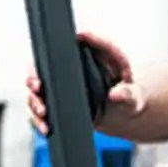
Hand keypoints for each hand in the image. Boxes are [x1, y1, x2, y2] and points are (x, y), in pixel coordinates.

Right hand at [25, 31, 145, 135]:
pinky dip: (38, 118)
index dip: (77, 39)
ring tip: (43, 112)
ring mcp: (62, 84)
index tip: (70, 43)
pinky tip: (46, 128)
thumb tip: (116, 94)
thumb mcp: (133, 97)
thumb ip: (128, 94)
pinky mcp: (56, 101)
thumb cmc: (129, 98)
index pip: (85, 40)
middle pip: (46, 64)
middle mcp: (73, 66)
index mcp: (96, 55)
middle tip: (37, 86)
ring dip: (34, 99)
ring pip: (37, 87)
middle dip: (35, 74)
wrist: (121, 114)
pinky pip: (40, 108)